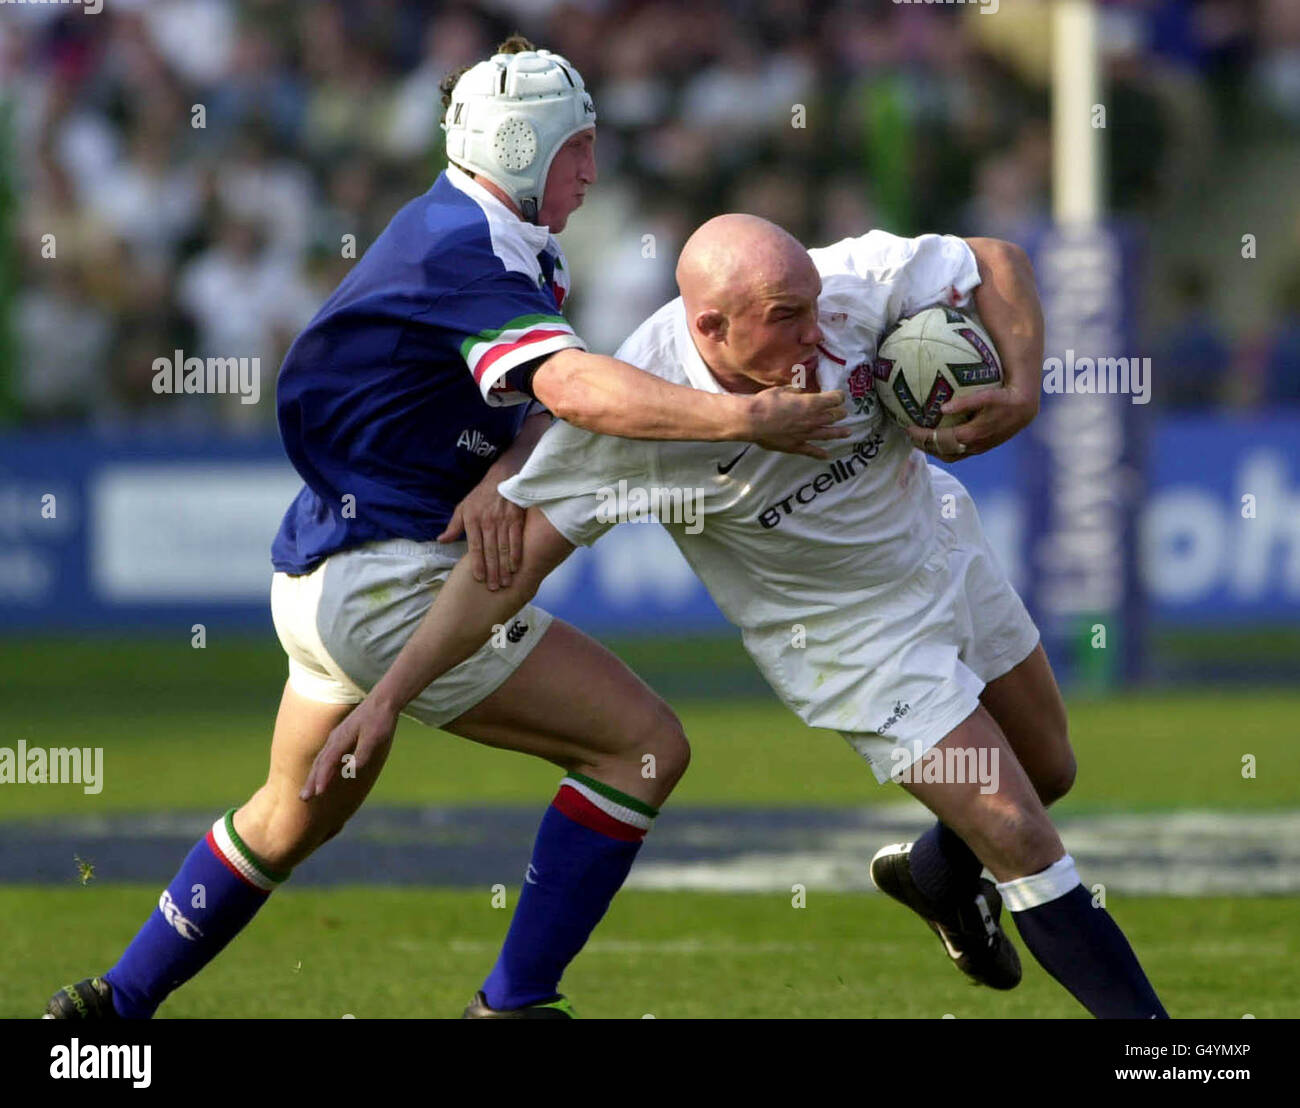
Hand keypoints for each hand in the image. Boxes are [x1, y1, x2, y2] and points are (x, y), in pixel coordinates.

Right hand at [300, 696, 398, 799]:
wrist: (382, 701)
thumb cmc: (379, 720)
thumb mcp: (375, 738)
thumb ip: (362, 754)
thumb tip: (350, 770)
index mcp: (341, 739)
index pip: (328, 762)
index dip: (322, 778)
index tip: (318, 793)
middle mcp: (335, 739)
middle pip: (319, 763)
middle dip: (311, 781)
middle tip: (303, 798)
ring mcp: (336, 737)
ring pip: (321, 759)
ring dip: (313, 776)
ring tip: (308, 791)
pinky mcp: (340, 737)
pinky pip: (326, 756)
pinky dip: (320, 768)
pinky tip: (321, 774)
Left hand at [436, 470, 524, 590]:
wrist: (502, 477)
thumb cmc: (480, 495)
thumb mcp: (463, 507)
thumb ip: (453, 526)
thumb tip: (441, 540)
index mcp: (472, 520)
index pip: (475, 547)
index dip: (477, 563)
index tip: (479, 578)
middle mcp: (488, 522)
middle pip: (490, 551)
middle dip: (492, 571)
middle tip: (494, 588)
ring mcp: (503, 520)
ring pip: (504, 548)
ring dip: (505, 567)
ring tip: (506, 582)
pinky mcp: (517, 518)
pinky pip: (517, 539)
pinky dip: (516, 554)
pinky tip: (516, 567)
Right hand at [746, 386, 849, 458]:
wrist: (753, 421)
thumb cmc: (766, 402)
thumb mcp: (781, 390)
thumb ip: (794, 391)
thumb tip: (800, 390)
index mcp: (811, 403)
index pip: (833, 399)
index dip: (839, 396)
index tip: (840, 395)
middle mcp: (813, 419)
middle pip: (833, 416)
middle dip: (840, 413)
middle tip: (844, 413)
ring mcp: (806, 434)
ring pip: (828, 434)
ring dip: (839, 433)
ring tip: (848, 432)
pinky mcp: (796, 446)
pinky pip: (811, 451)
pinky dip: (820, 454)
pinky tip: (827, 456)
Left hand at [906, 385, 1037, 460]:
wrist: (1024, 410)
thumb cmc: (1004, 399)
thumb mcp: (986, 396)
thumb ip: (964, 402)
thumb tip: (942, 408)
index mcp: (970, 435)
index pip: (939, 439)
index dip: (921, 436)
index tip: (907, 427)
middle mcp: (972, 446)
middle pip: (940, 451)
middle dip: (923, 445)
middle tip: (909, 436)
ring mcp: (977, 449)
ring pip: (949, 456)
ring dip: (933, 450)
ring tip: (920, 441)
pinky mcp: (981, 448)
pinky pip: (958, 454)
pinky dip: (944, 449)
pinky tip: (939, 439)